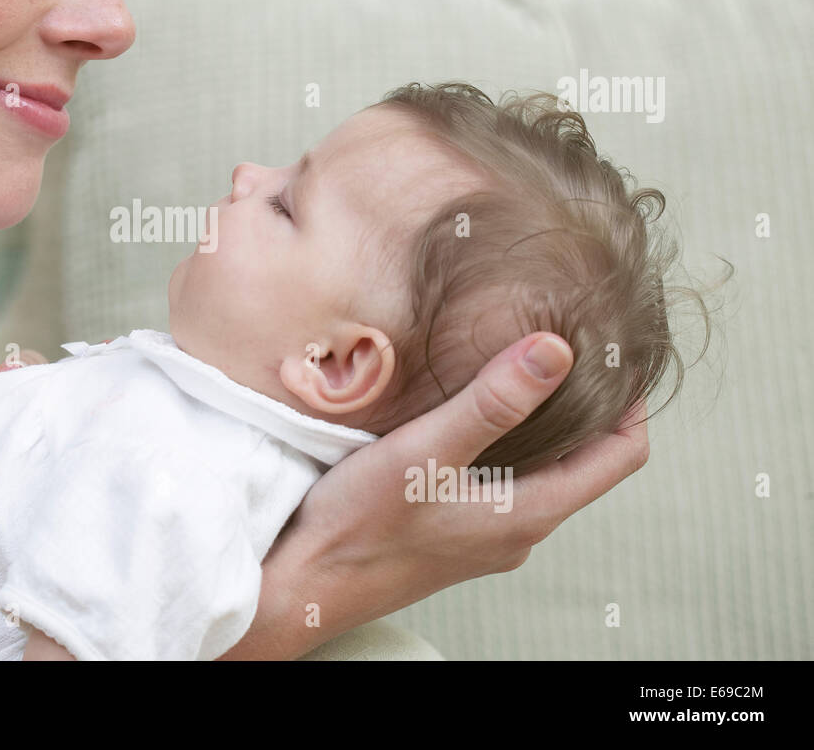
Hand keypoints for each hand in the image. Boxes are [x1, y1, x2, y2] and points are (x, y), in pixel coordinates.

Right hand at [222, 331, 650, 658]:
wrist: (302, 587)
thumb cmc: (357, 528)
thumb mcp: (425, 451)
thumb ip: (491, 403)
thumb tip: (556, 352)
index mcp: (526, 513)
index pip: (619, 458)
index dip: (633, 406)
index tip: (622, 356)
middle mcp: (517, 531)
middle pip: (586, 466)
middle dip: (592, 410)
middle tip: (579, 350)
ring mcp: (485, 538)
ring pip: (542, 475)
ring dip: (548, 428)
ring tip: (529, 373)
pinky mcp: (453, 535)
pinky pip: (503, 485)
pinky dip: (508, 447)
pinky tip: (472, 419)